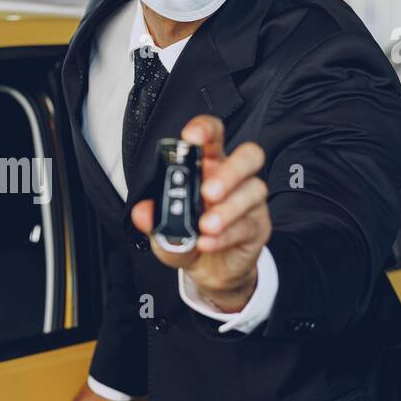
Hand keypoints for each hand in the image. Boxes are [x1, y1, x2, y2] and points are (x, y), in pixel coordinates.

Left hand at [131, 115, 270, 311]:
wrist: (209, 270)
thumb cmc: (188, 239)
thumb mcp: (163, 230)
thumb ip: (154, 220)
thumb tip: (142, 212)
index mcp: (208, 166)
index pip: (213, 136)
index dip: (206, 129)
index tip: (191, 136)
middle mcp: (234, 178)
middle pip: (249, 156)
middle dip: (230, 171)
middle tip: (208, 191)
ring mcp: (250, 201)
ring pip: (253, 191)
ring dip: (227, 210)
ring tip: (206, 227)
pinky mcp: (258, 226)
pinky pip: (248, 225)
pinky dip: (226, 235)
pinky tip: (207, 243)